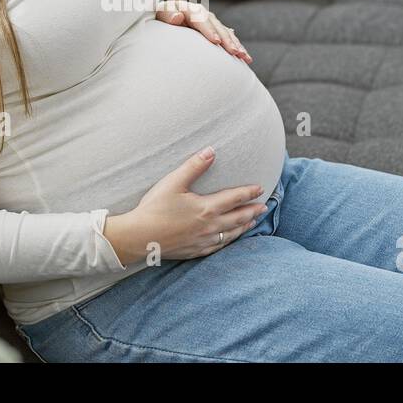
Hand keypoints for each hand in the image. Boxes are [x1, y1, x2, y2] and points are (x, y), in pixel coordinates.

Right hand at [103, 147, 267, 263]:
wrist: (139, 237)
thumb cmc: (154, 208)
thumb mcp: (173, 182)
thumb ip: (194, 166)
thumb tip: (211, 151)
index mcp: (206, 208)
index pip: (235, 198)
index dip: (249, 192)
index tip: (260, 188)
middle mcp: (210, 226)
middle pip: (238, 218)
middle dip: (252, 211)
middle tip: (264, 207)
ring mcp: (203, 241)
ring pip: (231, 234)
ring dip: (244, 226)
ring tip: (253, 222)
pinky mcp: (195, 251)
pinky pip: (219, 247)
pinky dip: (229, 240)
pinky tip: (230, 239)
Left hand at [154, 0, 251, 62]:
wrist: (163, 17)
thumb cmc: (160, 19)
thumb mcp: (160, 15)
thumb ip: (167, 15)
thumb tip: (177, 17)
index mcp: (189, 9)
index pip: (201, 19)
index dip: (208, 30)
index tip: (215, 42)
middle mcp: (202, 14)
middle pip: (217, 26)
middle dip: (227, 40)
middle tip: (235, 52)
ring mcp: (210, 22)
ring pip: (225, 32)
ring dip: (236, 45)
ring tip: (244, 57)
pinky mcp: (214, 30)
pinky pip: (228, 38)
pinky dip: (236, 47)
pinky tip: (244, 57)